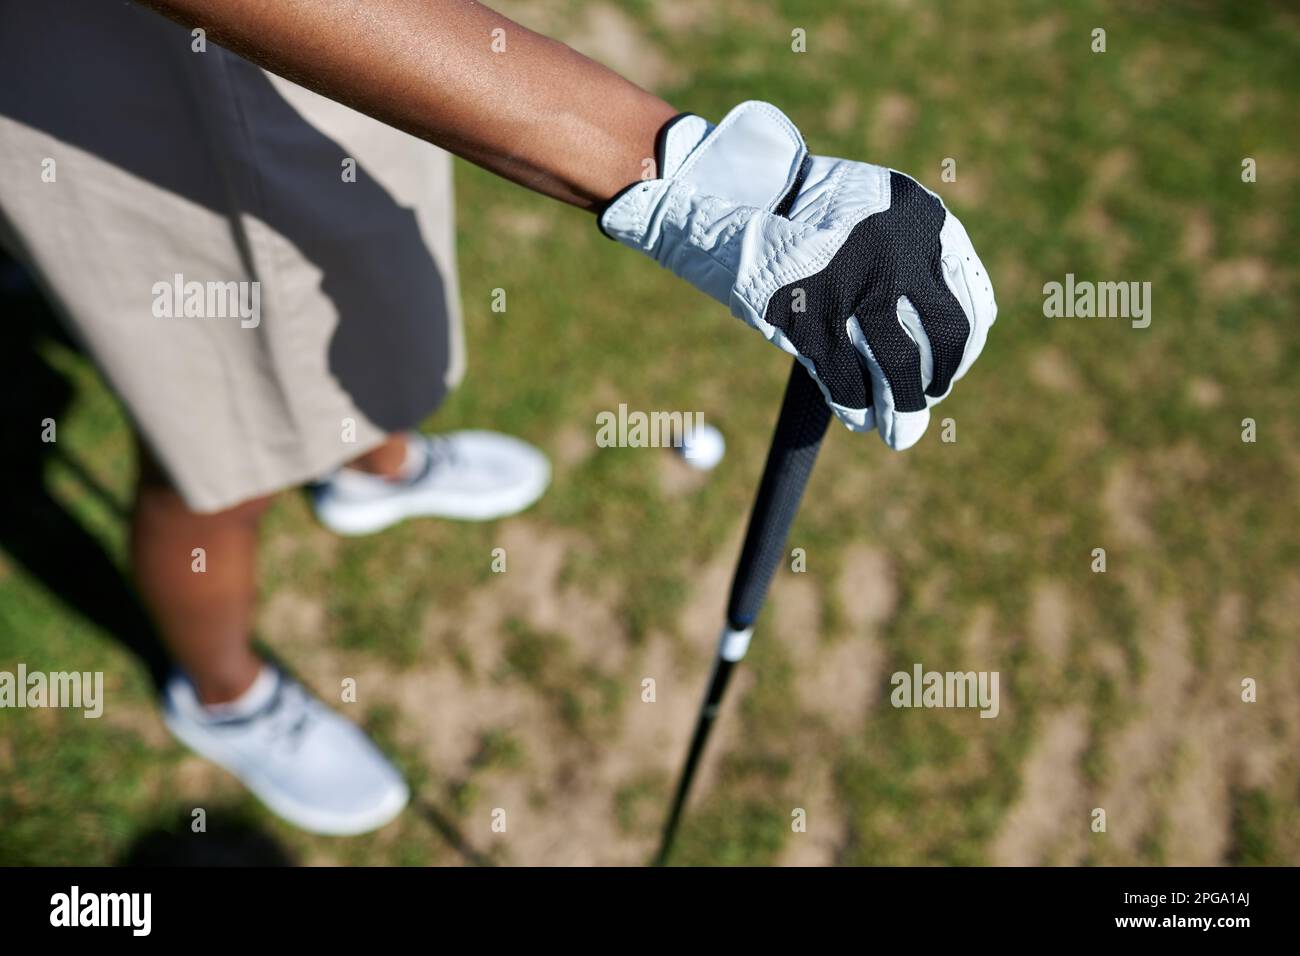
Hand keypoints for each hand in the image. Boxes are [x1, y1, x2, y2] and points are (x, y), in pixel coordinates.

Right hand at [600, 101, 996, 448]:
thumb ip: (921, 261)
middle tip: (922, 405)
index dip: (961, 352)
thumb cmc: (820, 212)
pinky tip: (859, 417)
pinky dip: (855, 405)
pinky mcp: (810, 317)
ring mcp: (852, 286)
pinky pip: (845, 378)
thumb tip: (964, 337)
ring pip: (896, 366)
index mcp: (924, 222)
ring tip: (896, 430)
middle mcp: (898, 251)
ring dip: (899, 409)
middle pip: (941, 341)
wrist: (747, 192)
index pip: (968, 305)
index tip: (948, 372)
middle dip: (932, 385)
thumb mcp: (882, 216)